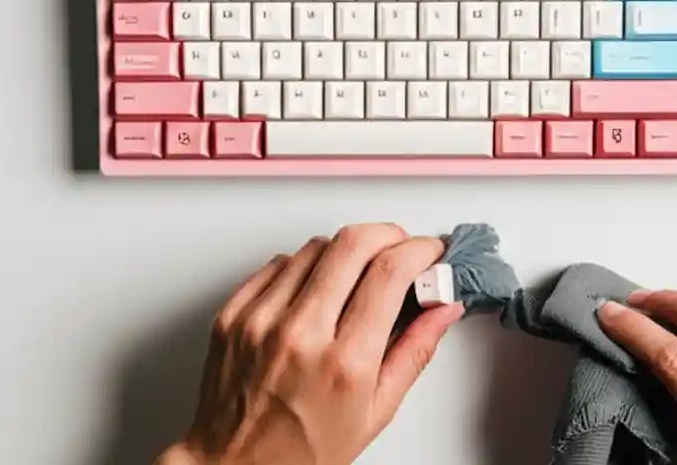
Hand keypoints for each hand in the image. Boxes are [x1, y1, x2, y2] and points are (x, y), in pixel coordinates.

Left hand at [156, 223, 464, 464]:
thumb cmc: (302, 450)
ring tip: (356, 275)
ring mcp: (260, 320)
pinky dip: (305, 265)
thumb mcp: (376, 411)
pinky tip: (316, 289)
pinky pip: (278, 263)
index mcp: (344, 363)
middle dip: (388, 234)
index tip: (429, 253)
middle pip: (353, 243)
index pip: (390, 272)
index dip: (419, 250)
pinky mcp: (233, 314)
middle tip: (400, 248)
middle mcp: (299, 335)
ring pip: (315, 246)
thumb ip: (415, 352)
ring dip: (346, 249)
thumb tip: (443, 309)